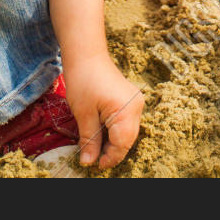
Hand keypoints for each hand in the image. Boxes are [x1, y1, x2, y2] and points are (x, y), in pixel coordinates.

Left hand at [63, 54, 144, 168]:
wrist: (86, 54)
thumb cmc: (83, 80)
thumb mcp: (83, 114)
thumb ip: (89, 140)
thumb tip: (89, 162)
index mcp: (126, 110)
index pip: (122, 144)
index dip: (109, 157)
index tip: (95, 165)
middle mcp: (136, 106)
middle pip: (128, 139)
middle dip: (111, 150)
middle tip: (93, 157)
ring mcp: (136, 101)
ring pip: (128, 131)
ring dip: (113, 140)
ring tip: (95, 145)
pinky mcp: (131, 98)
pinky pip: (126, 121)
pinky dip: (115, 129)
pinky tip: (101, 131)